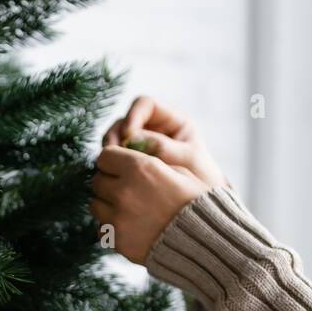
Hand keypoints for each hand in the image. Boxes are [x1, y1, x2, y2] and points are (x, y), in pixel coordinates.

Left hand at [90, 145, 208, 264]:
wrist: (207, 243)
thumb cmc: (198, 203)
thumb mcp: (181, 170)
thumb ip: (150, 163)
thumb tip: (129, 161)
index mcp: (140, 168)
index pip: (104, 156)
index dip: (113, 161)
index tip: (120, 167)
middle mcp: (124, 192)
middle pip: (97, 181)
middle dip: (108, 182)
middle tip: (125, 189)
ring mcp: (118, 219)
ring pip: (95, 205)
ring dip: (107, 204)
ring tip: (127, 208)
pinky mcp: (117, 241)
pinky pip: (102, 229)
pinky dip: (111, 227)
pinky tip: (130, 226)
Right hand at [103, 96, 227, 191]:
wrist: (201, 206)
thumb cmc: (202, 179)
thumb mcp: (187, 160)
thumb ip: (162, 147)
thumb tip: (132, 137)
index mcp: (172, 121)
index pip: (145, 104)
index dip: (133, 115)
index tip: (128, 134)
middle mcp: (153, 130)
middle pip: (124, 121)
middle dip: (115, 135)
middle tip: (112, 153)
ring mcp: (140, 147)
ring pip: (115, 139)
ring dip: (109, 151)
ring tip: (109, 167)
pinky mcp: (131, 165)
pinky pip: (114, 159)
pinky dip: (110, 166)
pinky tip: (111, 177)